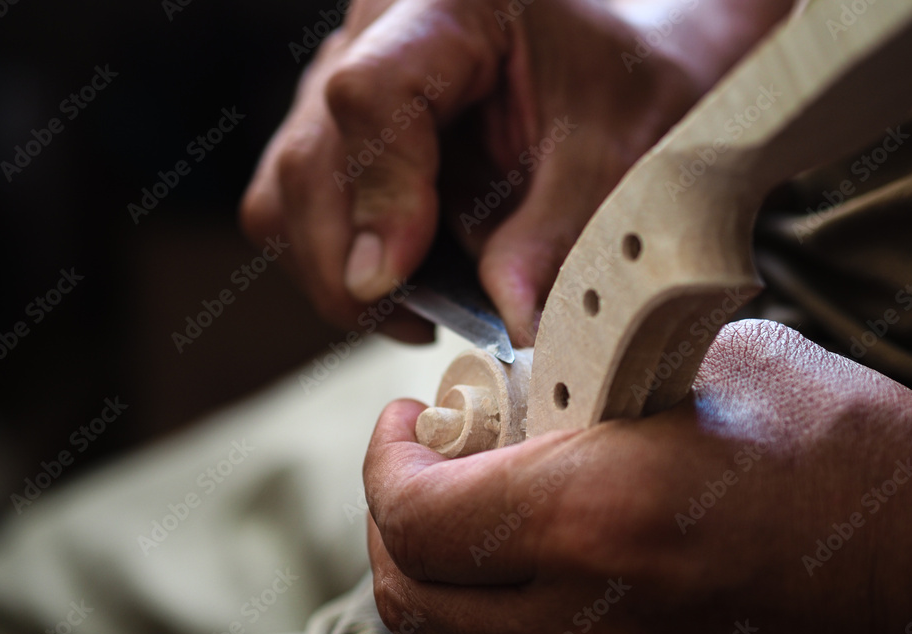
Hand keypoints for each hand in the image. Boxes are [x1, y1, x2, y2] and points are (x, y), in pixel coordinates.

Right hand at [241, 0, 789, 344]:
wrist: (622, 45)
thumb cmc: (625, 74)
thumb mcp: (619, 147)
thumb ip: (559, 230)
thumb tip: (511, 323)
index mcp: (446, 6)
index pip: (370, 95)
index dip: (379, 196)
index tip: (395, 279)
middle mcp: (374, 32)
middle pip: (307, 161)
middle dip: (350, 264)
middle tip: (420, 322)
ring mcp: (344, 78)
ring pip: (285, 193)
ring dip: (339, 269)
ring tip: (417, 306)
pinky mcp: (340, 127)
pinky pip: (297, 207)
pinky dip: (340, 259)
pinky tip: (405, 279)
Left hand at [364, 319, 911, 633]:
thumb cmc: (866, 464)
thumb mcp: (727, 375)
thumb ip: (603, 380)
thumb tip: (534, 386)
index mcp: (603, 518)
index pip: (417, 514)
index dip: (386, 459)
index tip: (408, 419)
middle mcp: (590, 619)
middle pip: (412, 591)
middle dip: (391, 517)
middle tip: (424, 458)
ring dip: (439, 562)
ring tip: (476, 499)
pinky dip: (497, 603)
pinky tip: (537, 551)